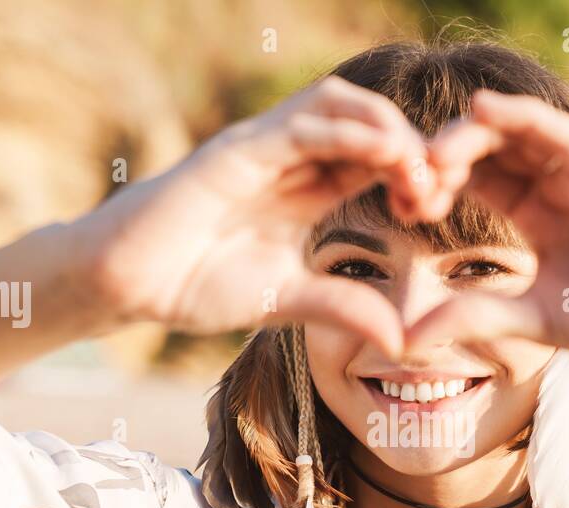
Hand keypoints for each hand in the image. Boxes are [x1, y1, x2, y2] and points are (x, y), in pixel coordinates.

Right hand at [73, 76, 441, 354]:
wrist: (130, 284)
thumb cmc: (197, 285)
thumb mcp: (288, 300)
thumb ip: (343, 307)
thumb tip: (403, 340)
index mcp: (307, 188)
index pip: (374, 160)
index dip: (411, 174)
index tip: (433, 209)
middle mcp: (290, 158)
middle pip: (366, 124)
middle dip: (410, 147)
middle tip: (438, 185)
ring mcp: (264, 148)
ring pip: (339, 106)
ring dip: (387, 126)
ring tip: (418, 164)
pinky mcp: (238, 150)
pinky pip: (302, 125)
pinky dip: (348, 129)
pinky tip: (384, 150)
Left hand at [410, 90, 568, 398]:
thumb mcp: (530, 319)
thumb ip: (471, 316)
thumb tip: (404, 339)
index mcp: (538, 216)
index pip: (476, 178)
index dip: (434, 182)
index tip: (400, 205)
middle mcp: (559, 186)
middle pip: (489, 147)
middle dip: (442, 155)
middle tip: (409, 179)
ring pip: (517, 131)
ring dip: (469, 133)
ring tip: (430, 155)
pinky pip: (559, 131)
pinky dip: (520, 115)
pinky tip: (481, 112)